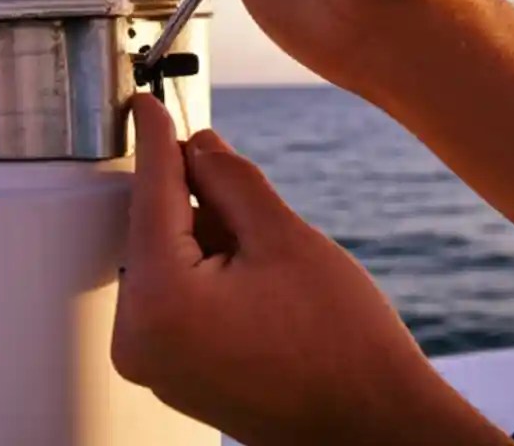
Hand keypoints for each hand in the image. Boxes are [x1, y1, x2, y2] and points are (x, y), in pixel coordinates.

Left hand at [111, 96, 510, 445]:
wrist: (374, 426)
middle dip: (192, 194)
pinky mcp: (175, 375)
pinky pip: (176, 300)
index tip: (147, 100)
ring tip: (267, 245)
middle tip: (229, 165)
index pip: (150, 197)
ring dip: (204, 234)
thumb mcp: (285, 239)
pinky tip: (254, 270)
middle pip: (155, 232)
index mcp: (160, 303)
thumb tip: (198, 146)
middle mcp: (140, 341)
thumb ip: (231, 182)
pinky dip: (204, 270)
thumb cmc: (343, 344)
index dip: (156, 140)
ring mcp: (154, 365)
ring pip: (168, 264)